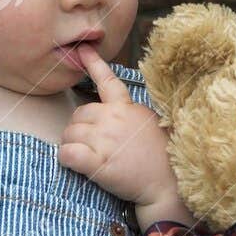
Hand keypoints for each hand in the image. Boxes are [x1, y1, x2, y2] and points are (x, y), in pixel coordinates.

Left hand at [58, 44, 174, 206]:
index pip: (108, 80)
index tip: (83, 50)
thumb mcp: (149, 125)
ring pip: (69, 134)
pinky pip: (68, 154)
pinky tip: (75, 164)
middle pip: (78, 114)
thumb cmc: (163, 159)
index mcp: (127, 108)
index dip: (94, 63)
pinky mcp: (98, 162)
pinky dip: (66, 158)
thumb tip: (112, 116)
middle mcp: (114, 119)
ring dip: (72, 145)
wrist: (169, 185)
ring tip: (87, 158)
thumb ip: (129, 116)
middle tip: (89, 146)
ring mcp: (105, 140)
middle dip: (78, 129)